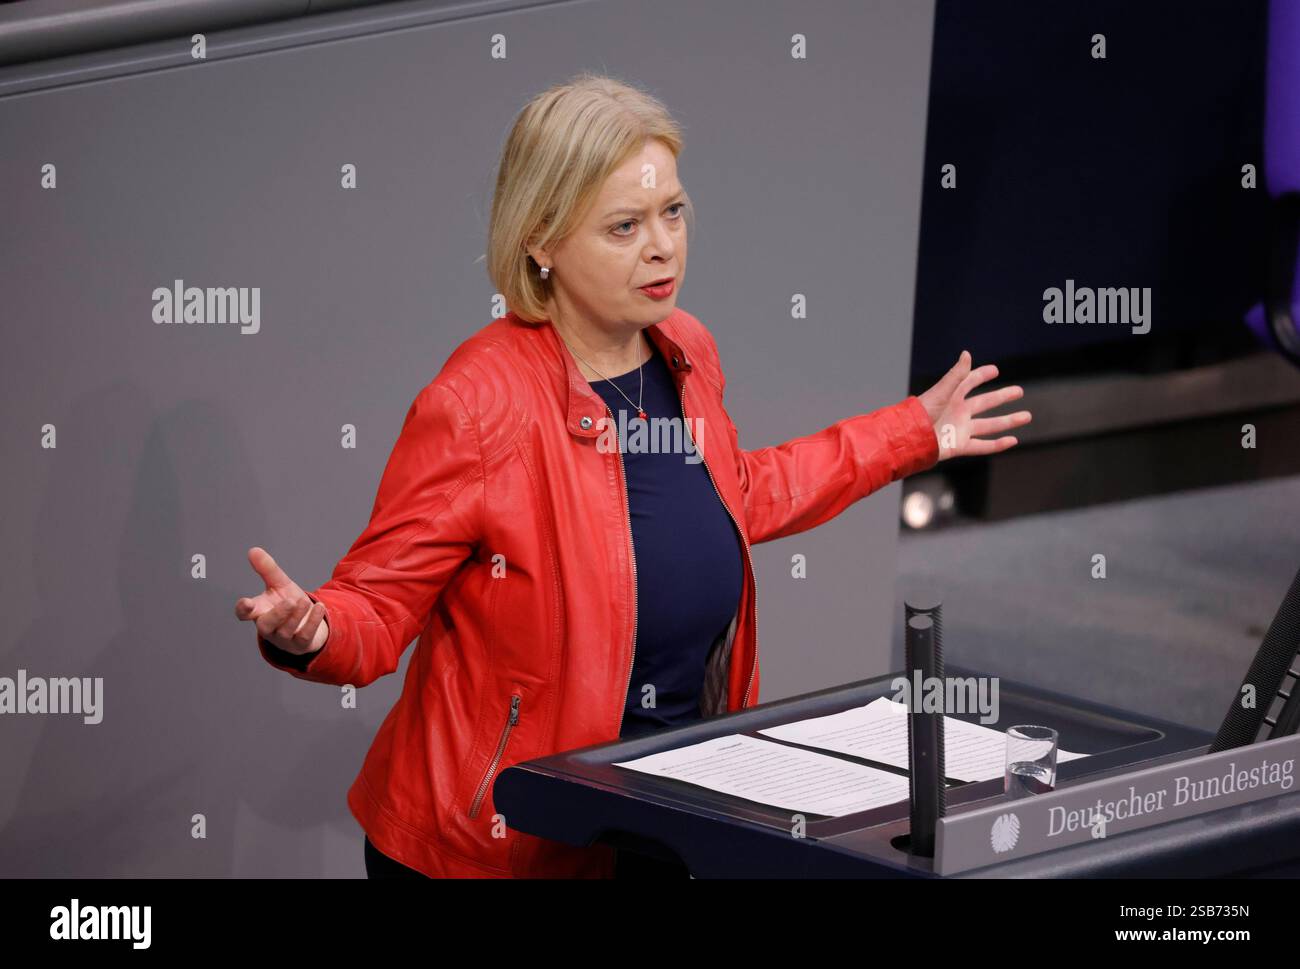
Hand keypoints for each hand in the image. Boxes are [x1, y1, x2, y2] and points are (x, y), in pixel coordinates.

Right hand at [234, 546, 328, 655]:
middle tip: (291, 601)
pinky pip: (304, 637)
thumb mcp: (279, 584)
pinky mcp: (300, 645)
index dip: (243, 610)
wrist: (310, 621)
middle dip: (278, 614)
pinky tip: (320, 607)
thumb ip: (267, 569)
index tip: (247, 603)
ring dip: (297, 615)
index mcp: (260, 611)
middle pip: (265, 626)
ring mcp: (284, 639)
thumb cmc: (288, 603)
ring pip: (286, 631)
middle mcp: (269, 627)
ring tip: (304, 601)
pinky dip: (312, 621)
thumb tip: (253, 550)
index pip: (244, 614)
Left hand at [917, 350, 1031, 460]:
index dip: (982, 375)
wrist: (911, 439)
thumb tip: (967, 353)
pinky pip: (982, 446)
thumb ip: (956, 375)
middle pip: (985, 403)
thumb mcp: (941, 392)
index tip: (995, 370)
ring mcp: (960, 429)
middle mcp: (958, 412)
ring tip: (1027, 416)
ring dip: (1008, 421)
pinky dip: (998, 445)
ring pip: (990, 425)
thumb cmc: (921, 413)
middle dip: (1002, 397)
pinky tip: (1013, 440)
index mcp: (951, 396)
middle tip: (1019, 391)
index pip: (969, 382)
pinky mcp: (960, 446)